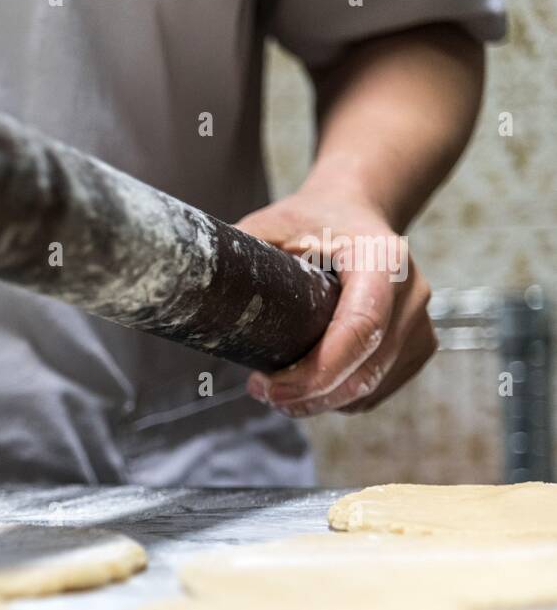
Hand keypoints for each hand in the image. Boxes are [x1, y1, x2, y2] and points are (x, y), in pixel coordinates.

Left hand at [236, 189, 435, 415]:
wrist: (358, 208)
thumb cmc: (310, 218)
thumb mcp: (270, 223)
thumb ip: (238, 252)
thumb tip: (189, 286)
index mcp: (380, 258)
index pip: (360, 327)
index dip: (316, 370)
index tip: (269, 387)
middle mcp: (412, 292)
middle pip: (366, 369)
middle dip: (309, 395)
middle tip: (261, 393)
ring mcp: (420, 321)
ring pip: (371, 388)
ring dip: (322, 401)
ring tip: (278, 389)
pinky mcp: (418, 344)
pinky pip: (378, 390)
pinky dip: (342, 397)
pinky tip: (311, 384)